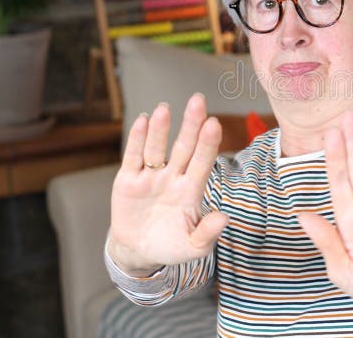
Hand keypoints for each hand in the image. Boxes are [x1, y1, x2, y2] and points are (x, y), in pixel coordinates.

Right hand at [107, 93, 228, 276]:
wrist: (139, 252)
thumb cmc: (172, 246)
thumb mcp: (193, 247)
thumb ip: (207, 233)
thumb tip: (224, 218)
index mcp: (191, 190)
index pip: (202, 162)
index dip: (208, 144)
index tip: (214, 123)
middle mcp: (173, 177)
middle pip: (184, 148)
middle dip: (190, 125)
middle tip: (198, 101)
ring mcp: (151, 177)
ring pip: (157, 148)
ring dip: (161, 129)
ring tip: (164, 109)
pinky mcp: (128, 180)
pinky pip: (133, 157)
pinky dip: (137, 139)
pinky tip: (143, 120)